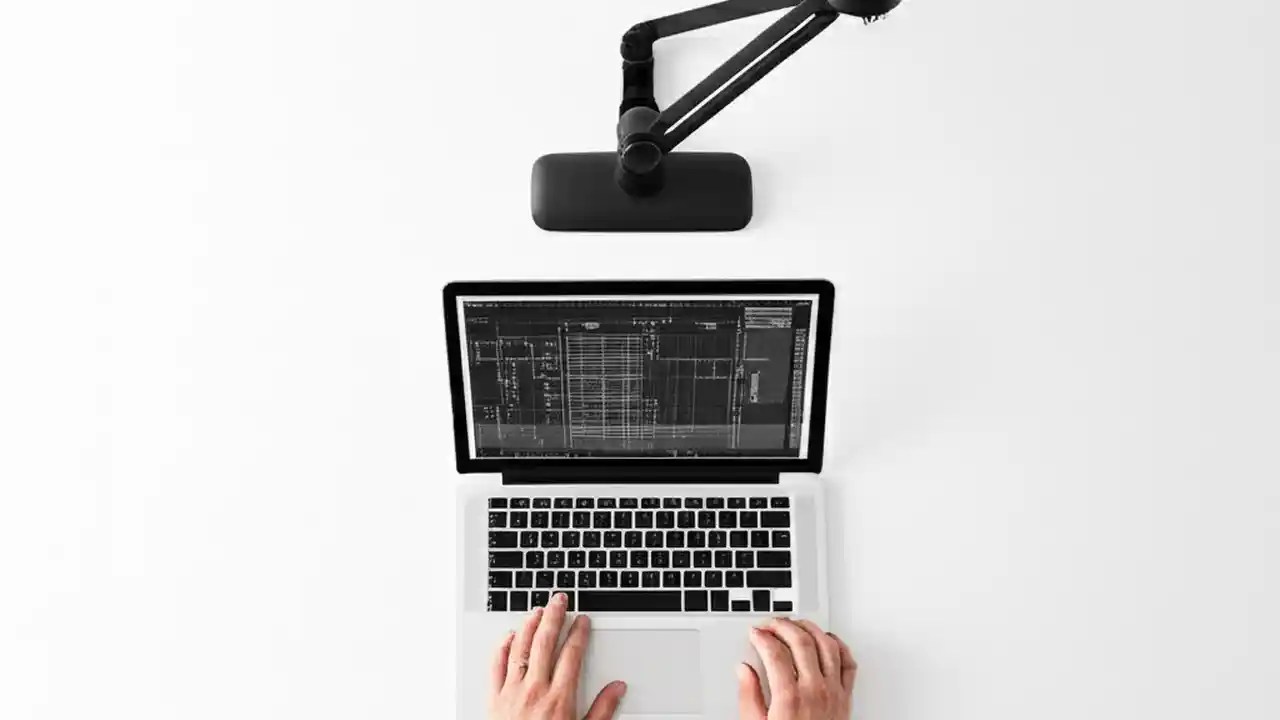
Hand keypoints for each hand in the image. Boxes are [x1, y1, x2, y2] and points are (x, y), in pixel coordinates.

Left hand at [489, 593, 626, 719]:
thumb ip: (602, 710)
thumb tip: (617, 688)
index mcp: (560, 698)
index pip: (572, 654)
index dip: (579, 633)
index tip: (583, 620)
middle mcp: (535, 690)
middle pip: (546, 642)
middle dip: (554, 616)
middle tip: (560, 600)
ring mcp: (512, 692)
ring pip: (520, 648)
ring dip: (530, 625)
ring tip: (537, 610)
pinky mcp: (494, 699)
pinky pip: (496, 666)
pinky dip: (502, 647)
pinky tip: (509, 636)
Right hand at [739, 619, 856, 719]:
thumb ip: (749, 696)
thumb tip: (744, 671)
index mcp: (789, 697)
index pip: (774, 652)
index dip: (762, 637)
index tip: (755, 633)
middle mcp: (815, 690)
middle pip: (801, 641)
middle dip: (783, 626)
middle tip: (771, 624)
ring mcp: (834, 692)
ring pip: (826, 645)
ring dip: (810, 628)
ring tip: (796, 625)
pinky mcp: (847, 698)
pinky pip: (848, 662)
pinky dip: (838, 645)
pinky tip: (828, 640)